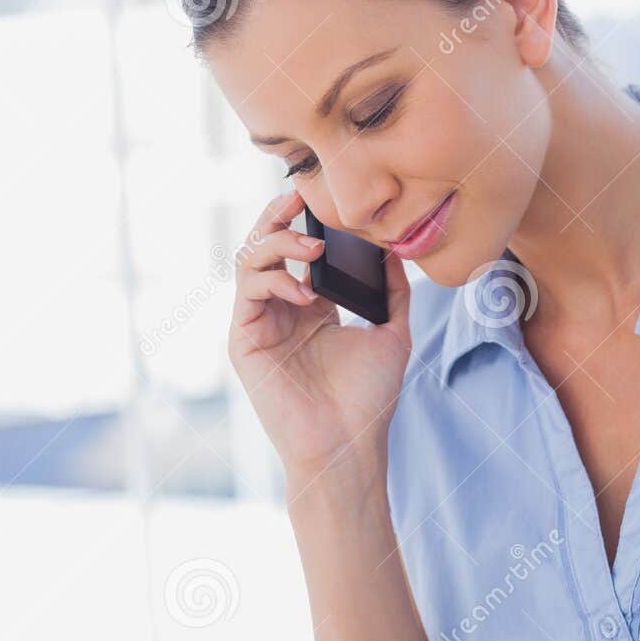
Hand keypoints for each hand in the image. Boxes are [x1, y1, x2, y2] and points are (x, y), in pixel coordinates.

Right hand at [228, 186, 411, 480]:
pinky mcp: (244, 341)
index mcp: (312, 307)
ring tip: (313, 245)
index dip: (307, 219)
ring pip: (250, 260)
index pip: (300, 249)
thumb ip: (393, 290)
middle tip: (302, 193)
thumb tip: (395, 248)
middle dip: (280, 214)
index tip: (327, 195)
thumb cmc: (368, 401)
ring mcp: (260, 324)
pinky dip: (274, 280)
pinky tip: (306, 291)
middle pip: (268, 245)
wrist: (347, 448)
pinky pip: (248, 292)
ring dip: (278, 242)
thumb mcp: (392, 334)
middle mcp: (281, 310)